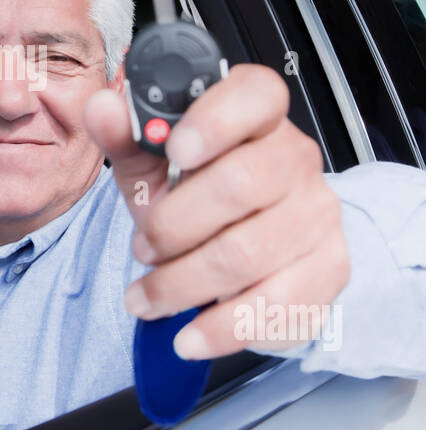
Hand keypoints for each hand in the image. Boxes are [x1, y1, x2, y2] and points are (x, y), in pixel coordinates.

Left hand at [83, 64, 349, 359]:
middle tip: (141, 249)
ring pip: (249, 253)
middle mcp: (295, 158)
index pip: (256, 95)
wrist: (252, 252)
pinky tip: (189, 335)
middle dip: (174, 224)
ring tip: (148, 297)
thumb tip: (102, 107)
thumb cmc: (198, 198)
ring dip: (183, 284)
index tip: (177, 149)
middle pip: (243, 184)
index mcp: (256, 116)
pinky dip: (220, 328)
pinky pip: (275, 305)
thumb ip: (128, 137)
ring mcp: (317, 215)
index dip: (217, 119)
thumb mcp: (154, 165)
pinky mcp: (327, 270)